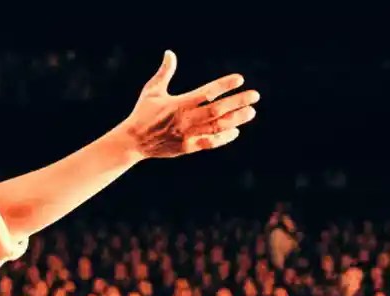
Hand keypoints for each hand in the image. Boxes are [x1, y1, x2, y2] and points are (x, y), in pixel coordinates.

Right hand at [120, 51, 258, 159]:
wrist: (134, 141)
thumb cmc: (143, 113)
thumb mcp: (153, 90)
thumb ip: (165, 72)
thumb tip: (170, 53)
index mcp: (180, 103)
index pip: (207, 92)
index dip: (224, 85)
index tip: (239, 79)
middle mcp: (186, 119)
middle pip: (217, 110)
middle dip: (238, 102)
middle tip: (255, 96)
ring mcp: (188, 134)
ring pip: (217, 127)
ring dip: (236, 119)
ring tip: (251, 112)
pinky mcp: (188, 147)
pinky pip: (210, 143)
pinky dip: (224, 138)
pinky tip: (235, 131)